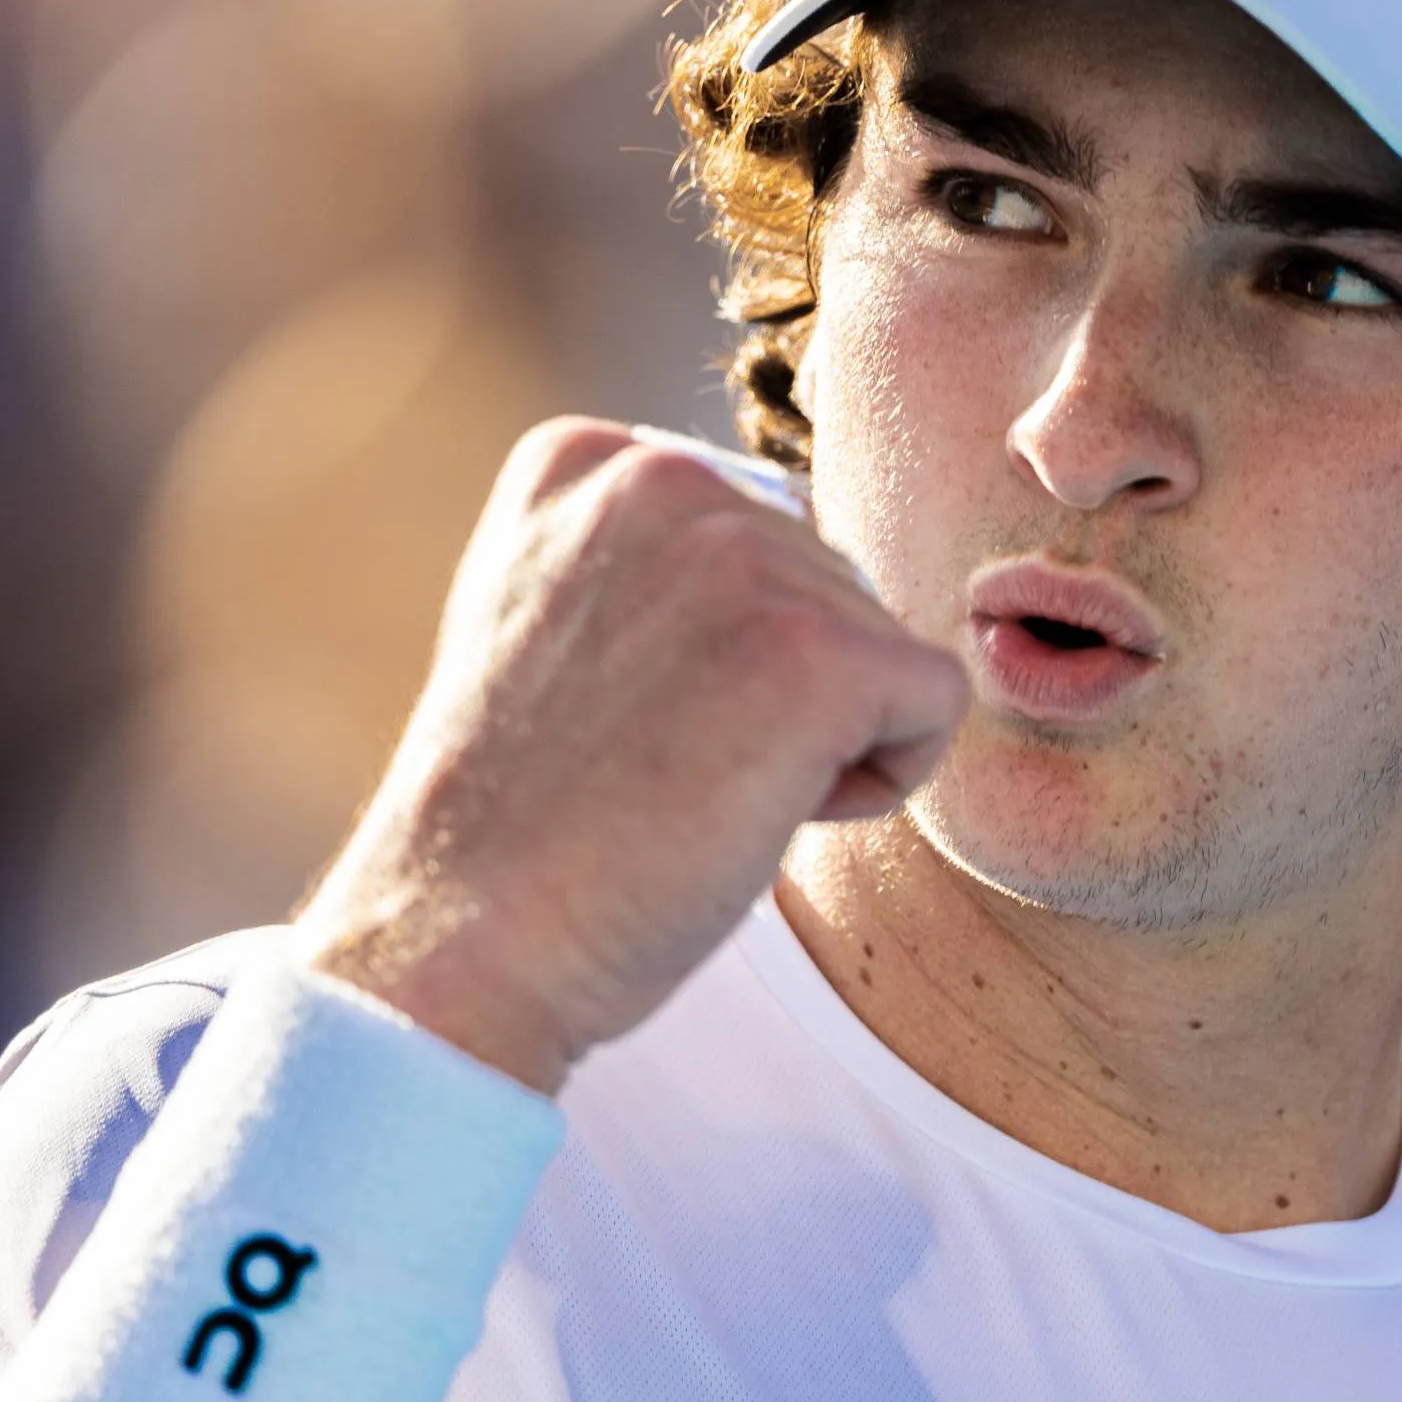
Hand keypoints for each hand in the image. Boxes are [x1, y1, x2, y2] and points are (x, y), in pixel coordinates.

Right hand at [288, 418, 969, 1091]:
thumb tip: (787, 548)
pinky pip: (937, 702)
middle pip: (831, 585)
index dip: (718, 651)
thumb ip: (651, 558)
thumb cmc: (520, 819)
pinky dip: (881, 781)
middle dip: (779, 695)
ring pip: (883, 647)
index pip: (760, 532)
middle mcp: (664, 477)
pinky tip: (761, 815)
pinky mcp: (819, 653)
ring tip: (686, 793)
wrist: (464, 942)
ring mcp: (742, 558)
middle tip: (652, 768)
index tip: (615, 714)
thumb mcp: (552, 622)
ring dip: (818, 744)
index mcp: (590, 459)